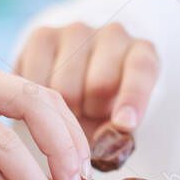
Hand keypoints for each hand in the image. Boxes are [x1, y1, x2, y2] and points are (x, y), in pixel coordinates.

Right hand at [16, 23, 158, 135]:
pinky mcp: (43, 35)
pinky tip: (47, 102)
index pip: (140, 70)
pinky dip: (39, 101)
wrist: (79, 78)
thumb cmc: (107, 107)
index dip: (133, 97)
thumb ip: (117, 136)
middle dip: (92, 114)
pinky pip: (36, 80)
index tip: (124, 124)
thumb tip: (102, 147)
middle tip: (89, 119)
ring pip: (64, 88)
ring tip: (69, 109)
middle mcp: (112, 35)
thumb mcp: (120, 123)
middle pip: (98, 85)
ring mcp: (76, 32)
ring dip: (63, 111)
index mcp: (142, 53)